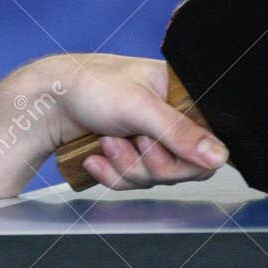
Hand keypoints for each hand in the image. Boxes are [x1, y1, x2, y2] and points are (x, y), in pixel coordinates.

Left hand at [33, 54, 227, 188]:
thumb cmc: (90, 85)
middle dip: (148, 160)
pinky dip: (112, 173)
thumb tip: (219, 156)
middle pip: (184, 168)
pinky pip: (134, 182)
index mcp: (184, 96)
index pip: (211, 143)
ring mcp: (152, 141)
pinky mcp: (132, 157)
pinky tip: (96, 157)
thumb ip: (180, 133)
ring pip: (157, 179)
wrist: (48, 102)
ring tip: (107, 139)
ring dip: (126, 164)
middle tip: (129, 138)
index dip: (187, 157)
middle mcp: (173, 120)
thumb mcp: (138, 106)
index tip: (158, 146)